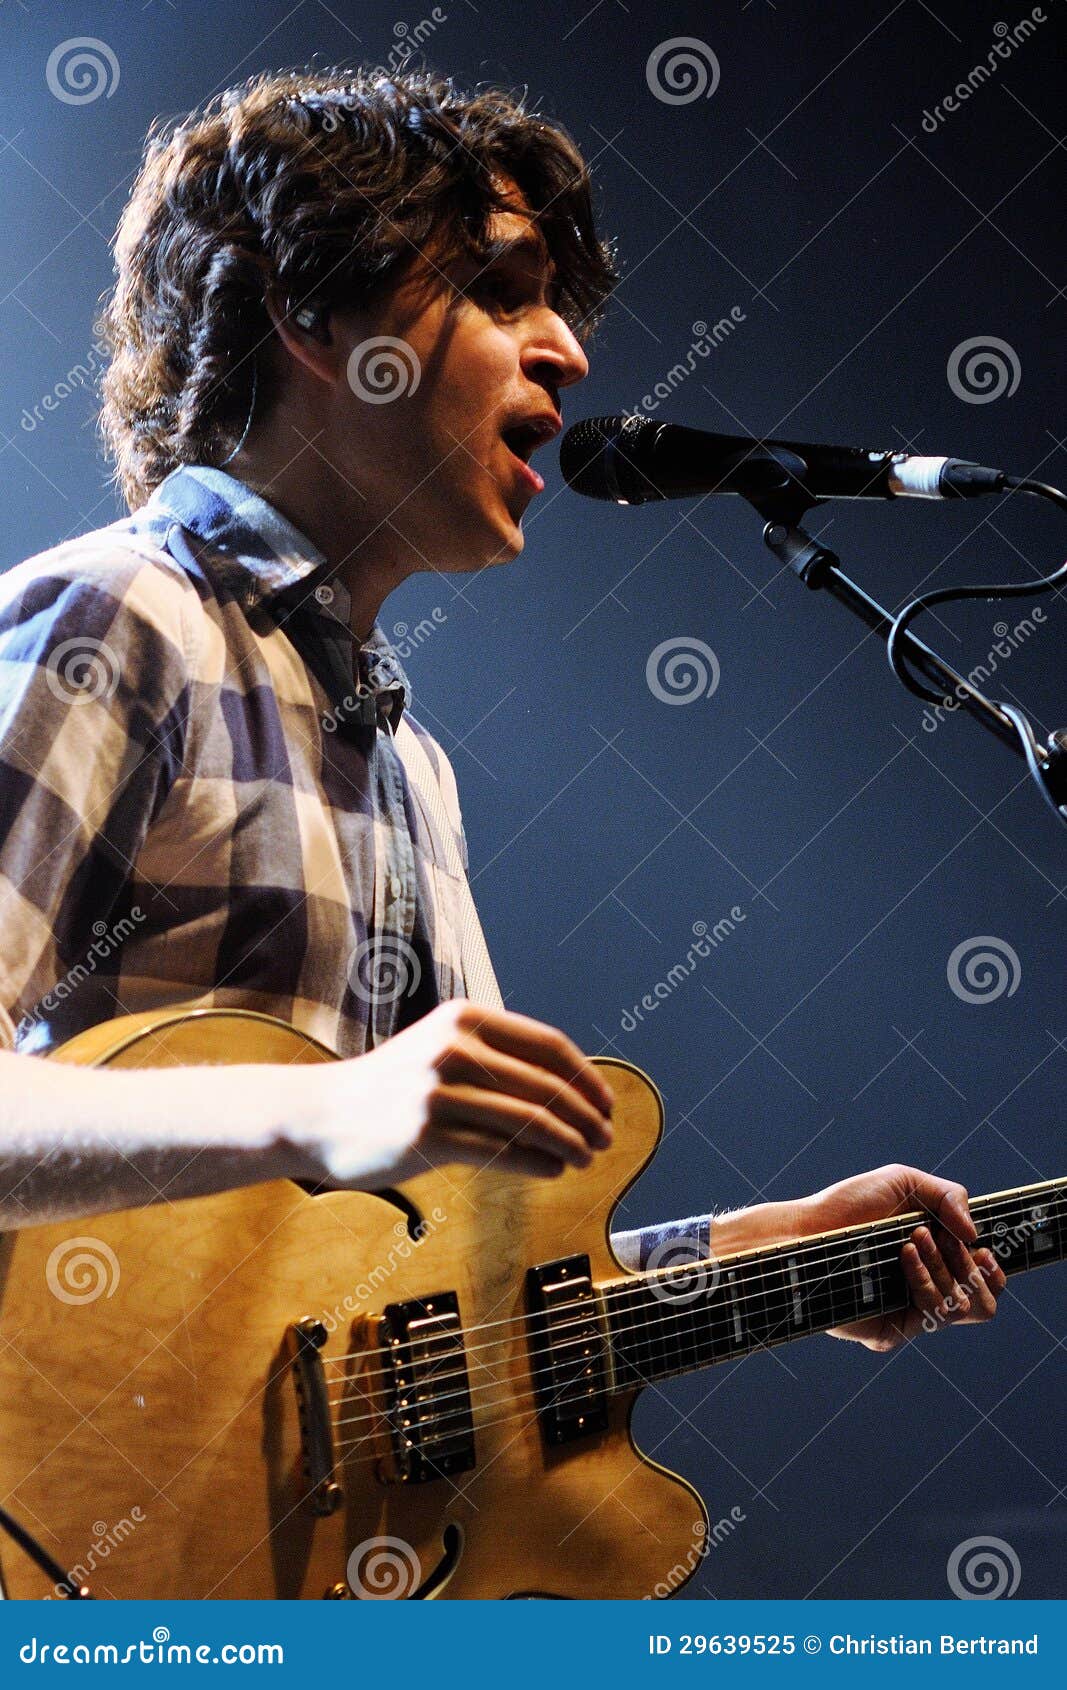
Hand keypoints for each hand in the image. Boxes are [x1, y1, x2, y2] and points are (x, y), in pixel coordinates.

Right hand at [295, 999, 613, 1187]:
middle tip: (606, 1137)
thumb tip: (570, 1086)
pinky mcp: (427, 1134)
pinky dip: (538, 1163)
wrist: (320, 1115)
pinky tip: (553, 1170)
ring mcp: (438, 1091)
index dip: (586, 1076)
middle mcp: (453, 1047)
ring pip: (529, 1121)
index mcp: (463, 1017)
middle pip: (545, 1085)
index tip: (606, 1103)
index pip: (548, 1044)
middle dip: (586, 1115)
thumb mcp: (439, 1046)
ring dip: (570, 1143)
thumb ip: (494, 1055)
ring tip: (587, 1157)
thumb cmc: (391, 1086)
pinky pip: (501, 1152)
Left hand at [798, 1163, 1006, 1350]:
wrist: (807, 1228)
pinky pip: (931, 1316)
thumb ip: (948, 1196)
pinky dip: (925, 1280)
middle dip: (968, 1265)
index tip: (982, 1250)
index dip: (994, 1272)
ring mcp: (910, 1313)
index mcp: (937, 1263)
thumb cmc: (850, 1206)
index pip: (986, 1284)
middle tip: (938, 1238)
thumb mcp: (903, 1183)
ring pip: (960, 1307)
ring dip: (944, 1268)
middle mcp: (928, 1291)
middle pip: (984, 1302)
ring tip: (912, 1239)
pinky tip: (903, 1256)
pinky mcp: (892, 1330)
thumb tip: (976, 1235)